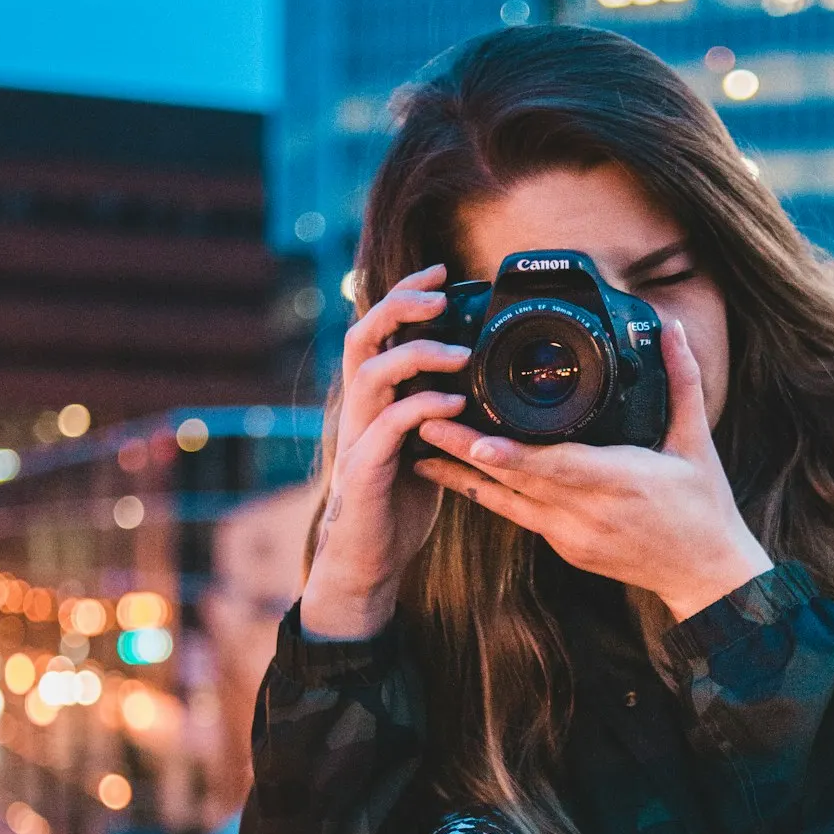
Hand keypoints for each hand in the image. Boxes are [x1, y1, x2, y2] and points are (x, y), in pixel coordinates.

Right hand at [300, 264, 469, 638]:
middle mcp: (358, 410)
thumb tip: (475, 380)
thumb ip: (438, 411)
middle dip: (400, 306)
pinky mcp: (366, 470)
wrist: (369, 561)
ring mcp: (358, 437)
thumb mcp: (424, 446)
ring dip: (417, 355)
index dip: (405, 295)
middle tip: (441, 294)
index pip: (377, 330)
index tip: (443, 272)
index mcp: (372, 399)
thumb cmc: (397, 504)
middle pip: (362, 335)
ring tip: (460, 353)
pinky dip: (422, 407)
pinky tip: (454, 402)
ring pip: (372, 373)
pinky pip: (389, 426)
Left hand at [414, 318, 771, 620]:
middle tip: (422, 421)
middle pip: (517, 481)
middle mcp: (588, 513)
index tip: (474, 438)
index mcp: (621, 481)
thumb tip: (674, 328)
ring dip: (462, 476)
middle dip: (466, 452)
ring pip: (507, 503)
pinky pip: (517, 516)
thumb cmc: (703, 508)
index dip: (514, 455)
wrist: (705, 576)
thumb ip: (681, 382)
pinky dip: (486, 494)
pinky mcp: (564, 547)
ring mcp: (572, 535)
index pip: (558, 467)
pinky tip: (457, 475)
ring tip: (421, 448)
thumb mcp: (696, 443)